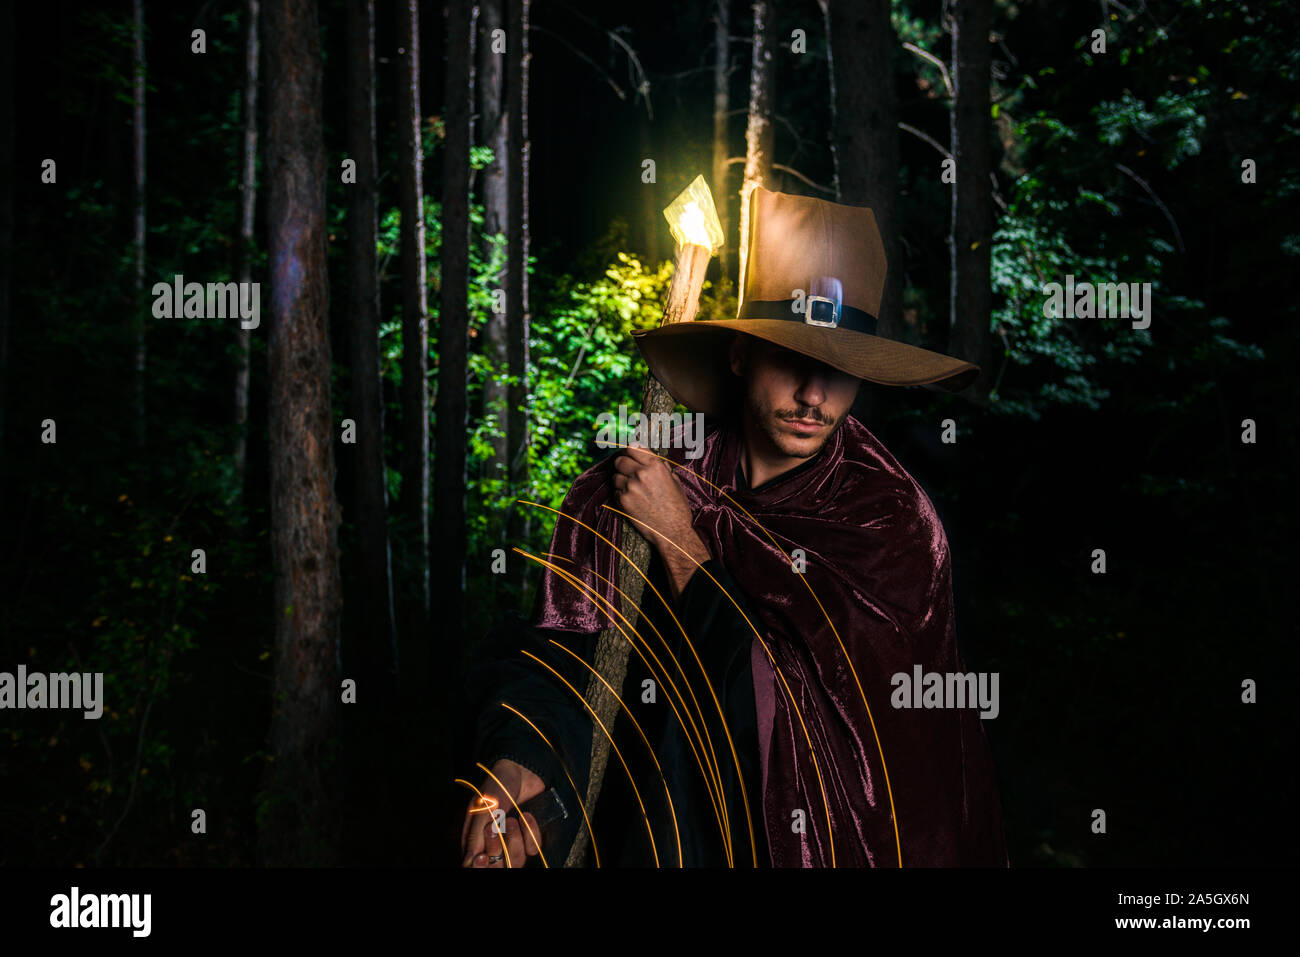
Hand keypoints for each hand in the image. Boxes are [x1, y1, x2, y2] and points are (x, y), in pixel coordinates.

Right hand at [460, 758, 545, 867]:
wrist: (523, 769)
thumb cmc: (497, 785)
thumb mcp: (483, 808)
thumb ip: (475, 834)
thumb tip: (469, 861)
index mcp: (476, 838)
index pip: (475, 864)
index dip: (480, 865)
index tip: (484, 856)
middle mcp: (493, 844)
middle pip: (497, 867)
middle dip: (498, 851)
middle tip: (496, 830)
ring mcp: (512, 841)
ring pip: (515, 861)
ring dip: (515, 841)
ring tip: (512, 819)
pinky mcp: (529, 837)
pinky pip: (533, 849)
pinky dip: (531, 834)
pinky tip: (526, 816)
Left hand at [612, 445, 711, 597]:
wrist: (673, 532)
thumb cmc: (677, 508)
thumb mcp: (675, 481)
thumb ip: (661, 467)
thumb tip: (649, 458)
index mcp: (655, 466)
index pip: (632, 448)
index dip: (628, 451)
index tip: (628, 455)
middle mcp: (641, 473)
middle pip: (619, 460)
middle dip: (622, 465)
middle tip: (626, 471)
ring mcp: (630, 487)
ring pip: (615, 476)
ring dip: (620, 480)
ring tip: (631, 489)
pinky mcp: (623, 501)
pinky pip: (615, 492)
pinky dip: (620, 494)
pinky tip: (631, 500)